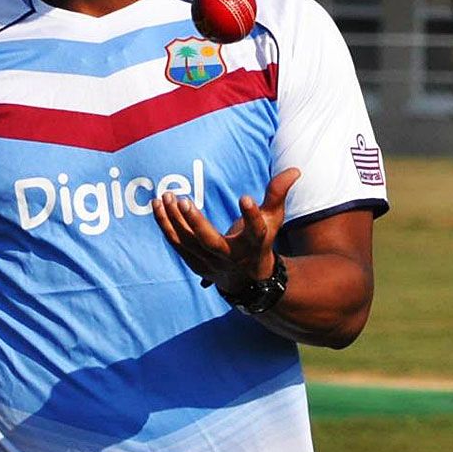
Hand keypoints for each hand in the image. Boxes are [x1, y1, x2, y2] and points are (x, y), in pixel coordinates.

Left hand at [152, 167, 300, 293]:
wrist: (248, 281)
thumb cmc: (262, 242)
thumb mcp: (274, 219)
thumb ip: (278, 194)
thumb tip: (295, 170)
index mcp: (254, 245)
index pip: (255, 231)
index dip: (251, 216)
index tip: (245, 197)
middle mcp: (230, 257)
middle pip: (210, 242)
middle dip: (196, 223)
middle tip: (184, 201)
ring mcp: (210, 262)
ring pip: (187, 242)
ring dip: (174, 220)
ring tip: (166, 196)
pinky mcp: (194, 262)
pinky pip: (175, 242)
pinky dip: (165, 224)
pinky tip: (157, 204)